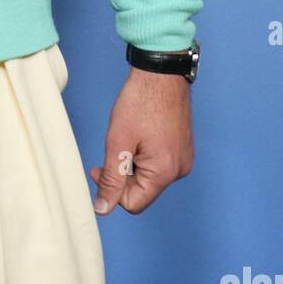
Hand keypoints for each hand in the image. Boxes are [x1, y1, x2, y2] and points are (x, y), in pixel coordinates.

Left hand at [89, 67, 193, 214]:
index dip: (112, 189)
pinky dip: (143, 154)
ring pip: (149, 176)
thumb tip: (103, 209)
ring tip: (127, 136)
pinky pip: (158, 163)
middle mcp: (179, 170)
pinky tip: (139, 134)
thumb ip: (111, 178)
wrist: (161, 74)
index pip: (133, 203)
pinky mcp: (182, 148)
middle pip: (142, 190)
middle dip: (122, 174)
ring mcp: (183, 158)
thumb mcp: (118, 142)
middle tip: (111, 148)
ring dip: (132, 162)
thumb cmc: (140, 103)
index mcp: (164, 172)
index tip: (99, 167)